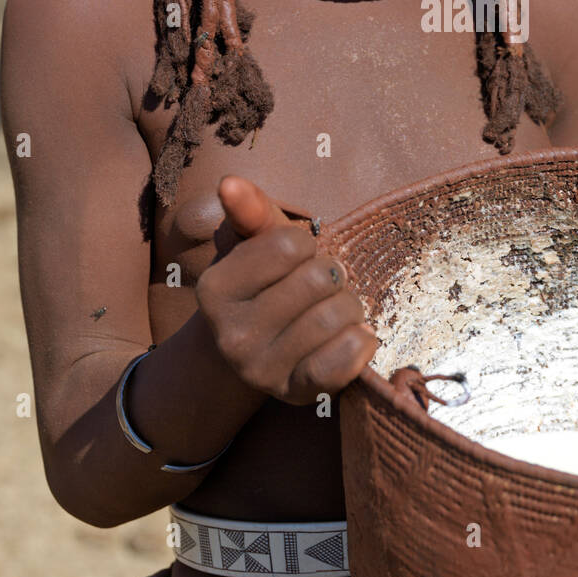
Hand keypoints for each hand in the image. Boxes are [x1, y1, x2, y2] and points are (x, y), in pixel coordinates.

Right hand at [195, 175, 377, 404]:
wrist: (254, 353)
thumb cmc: (265, 285)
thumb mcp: (255, 246)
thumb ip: (250, 212)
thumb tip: (229, 182)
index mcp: (215, 289)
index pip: (289, 244)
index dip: (305, 245)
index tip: (296, 259)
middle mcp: (230, 335)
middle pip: (319, 278)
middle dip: (332, 275)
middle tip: (321, 287)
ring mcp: (262, 369)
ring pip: (338, 315)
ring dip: (350, 307)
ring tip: (333, 311)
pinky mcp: (296, 394)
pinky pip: (349, 357)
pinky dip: (362, 341)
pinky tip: (350, 337)